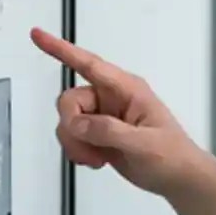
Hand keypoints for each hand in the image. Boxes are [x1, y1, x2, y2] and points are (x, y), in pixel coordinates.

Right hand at [30, 27, 215, 195]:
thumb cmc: (172, 155)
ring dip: (76, 143)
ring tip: (98, 157)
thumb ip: (109, 131)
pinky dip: (77, 150)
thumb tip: (79, 124)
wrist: (177, 179)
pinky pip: (71, 136)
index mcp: (127, 89)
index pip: (89, 64)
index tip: (38, 35)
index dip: (61, 49)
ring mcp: (104, 116)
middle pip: (70, 100)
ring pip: (68, 121)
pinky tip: (97, 159)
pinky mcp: (98, 134)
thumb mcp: (144, 143)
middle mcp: (112, 98)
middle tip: (89, 146)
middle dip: (72, 126)